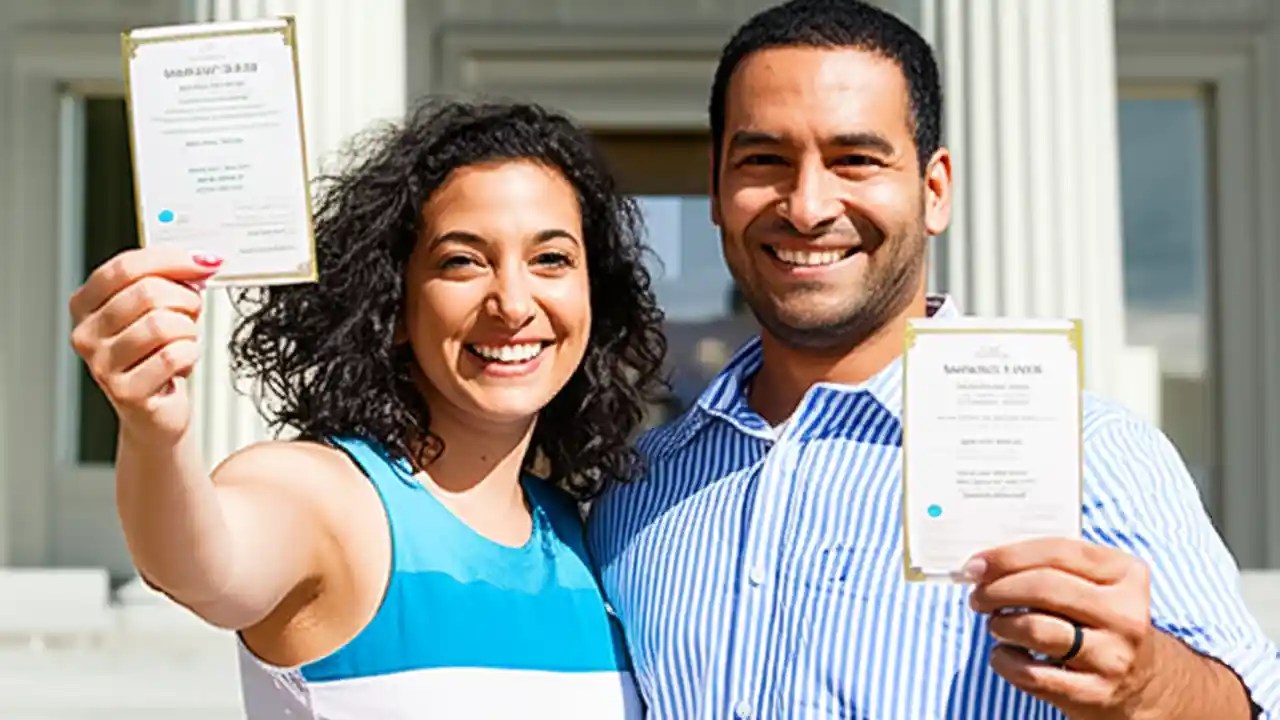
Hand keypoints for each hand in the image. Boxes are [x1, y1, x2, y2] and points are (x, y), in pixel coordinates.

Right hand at [69, 248, 221, 439]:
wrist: (156, 412)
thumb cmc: (156, 356)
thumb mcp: (156, 309)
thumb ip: (170, 280)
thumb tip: (202, 262)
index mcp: (86, 304)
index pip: (126, 267)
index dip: (171, 260)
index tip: (204, 262)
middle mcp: (86, 333)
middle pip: (147, 293)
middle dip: (185, 299)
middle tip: (192, 312)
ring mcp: (102, 364)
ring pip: (163, 324)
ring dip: (189, 330)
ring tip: (183, 341)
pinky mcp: (126, 391)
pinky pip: (173, 355)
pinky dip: (190, 355)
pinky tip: (181, 364)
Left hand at [965, 538, 1157, 718]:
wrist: (1142, 682)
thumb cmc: (1099, 620)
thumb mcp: (1094, 584)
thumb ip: (1050, 566)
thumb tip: (983, 566)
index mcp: (1126, 574)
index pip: (1058, 552)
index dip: (1008, 556)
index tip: (976, 565)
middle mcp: (1125, 614)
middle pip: (1044, 588)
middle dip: (997, 589)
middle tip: (978, 597)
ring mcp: (1113, 656)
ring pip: (1035, 628)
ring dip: (1001, 624)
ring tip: (996, 625)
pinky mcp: (1095, 692)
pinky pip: (1032, 673)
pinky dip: (1005, 661)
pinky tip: (1004, 655)